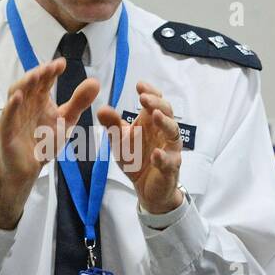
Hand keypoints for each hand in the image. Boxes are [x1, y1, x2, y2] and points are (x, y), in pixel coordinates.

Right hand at [0, 59, 98, 229]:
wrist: (26, 169)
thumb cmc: (42, 142)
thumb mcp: (65, 121)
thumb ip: (79, 103)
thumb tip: (95, 82)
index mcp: (38, 99)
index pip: (44, 81)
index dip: (51, 71)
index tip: (61, 64)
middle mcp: (25, 104)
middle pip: (29, 84)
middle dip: (39, 74)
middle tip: (50, 68)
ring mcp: (13, 116)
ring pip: (15, 95)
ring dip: (24, 84)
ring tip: (35, 76)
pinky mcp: (6, 132)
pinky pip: (7, 117)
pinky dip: (11, 106)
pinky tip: (17, 97)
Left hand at [97, 81, 183, 213]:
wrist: (147, 189)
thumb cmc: (137, 159)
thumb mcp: (121, 140)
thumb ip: (112, 125)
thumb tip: (101, 108)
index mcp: (152, 122)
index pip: (156, 102)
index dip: (150, 92)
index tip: (139, 85)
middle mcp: (164, 133)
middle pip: (167, 112)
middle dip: (156, 103)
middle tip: (143, 98)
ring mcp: (170, 150)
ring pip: (173, 133)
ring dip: (165, 123)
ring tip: (155, 116)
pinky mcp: (170, 169)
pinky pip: (169, 162)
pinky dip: (163, 158)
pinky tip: (155, 154)